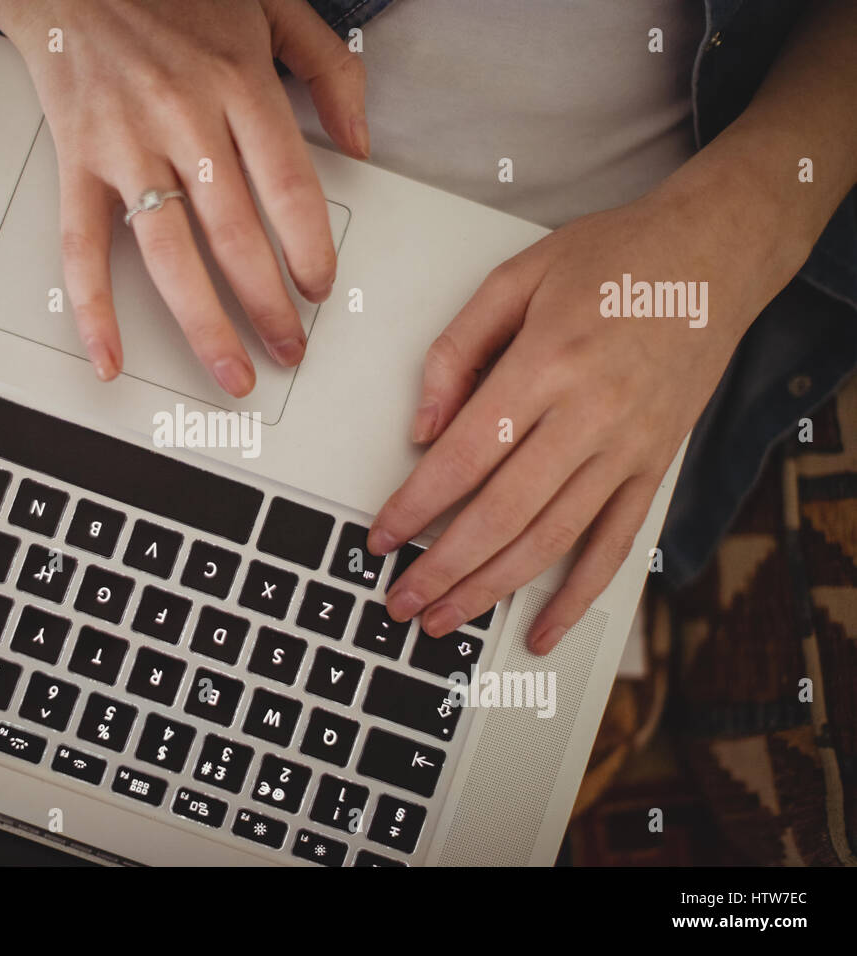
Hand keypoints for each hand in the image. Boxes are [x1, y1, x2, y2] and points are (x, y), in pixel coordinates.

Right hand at [0, 0, 367, 394]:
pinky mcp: (77, 162)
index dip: (309, 250)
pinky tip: (111, 356)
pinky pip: (82, 248)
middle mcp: (182, 118)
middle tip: (289, 349)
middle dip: (270, 306)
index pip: (288, 187)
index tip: (320, 289)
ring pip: (169, 256)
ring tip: (232, 372)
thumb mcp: (269, 2)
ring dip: (205, 326)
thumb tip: (360, 140)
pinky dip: (93, 311)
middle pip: (235, 236)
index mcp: (237, 80)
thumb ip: (328, 67)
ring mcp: (125, 146)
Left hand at [367, 177, 803, 654]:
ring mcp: (628, 447)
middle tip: (402, 600)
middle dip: (443, 568)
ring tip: (446, 618)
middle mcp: (591, 414)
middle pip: (502, 513)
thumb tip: (422, 426)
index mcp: (546, 363)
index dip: (415, 506)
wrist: (715, 252)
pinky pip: (615, 543)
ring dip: (493, 588)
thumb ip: (458, 350)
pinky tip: (543, 625)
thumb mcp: (517, 276)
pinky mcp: (654, 465)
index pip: (463, 457)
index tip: (382, 537)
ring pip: (552, 539)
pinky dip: (578, 593)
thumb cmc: (615, 257)